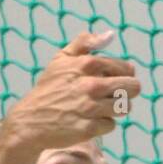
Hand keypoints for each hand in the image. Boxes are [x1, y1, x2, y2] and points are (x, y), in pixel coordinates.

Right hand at [3, 30, 141, 151]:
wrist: (30, 121)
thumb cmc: (48, 88)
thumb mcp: (61, 59)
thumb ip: (85, 43)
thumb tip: (111, 35)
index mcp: (87, 64)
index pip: (126, 68)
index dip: (124, 75)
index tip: (114, 80)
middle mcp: (91, 85)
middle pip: (133, 88)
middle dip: (127, 92)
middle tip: (114, 96)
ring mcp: (90, 108)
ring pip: (124, 107)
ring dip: (116, 109)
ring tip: (101, 108)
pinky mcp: (89, 128)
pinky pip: (110, 125)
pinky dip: (103, 125)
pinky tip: (89, 121)